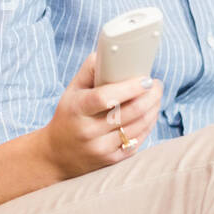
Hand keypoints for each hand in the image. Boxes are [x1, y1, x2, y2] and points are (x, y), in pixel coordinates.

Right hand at [39, 52, 161, 179]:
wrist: (56, 155)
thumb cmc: (69, 115)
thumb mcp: (71, 91)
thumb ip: (89, 70)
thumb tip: (110, 52)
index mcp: (77, 109)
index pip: (105, 97)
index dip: (130, 88)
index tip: (146, 79)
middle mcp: (88, 131)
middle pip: (128, 113)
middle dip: (150, 96)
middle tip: (157, 85)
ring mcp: (100, 148)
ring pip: (137, 127)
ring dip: (153, 110)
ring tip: (156, 97)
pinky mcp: (111, 160)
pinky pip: (137, 141)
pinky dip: (148, 126)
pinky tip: (150, 114)